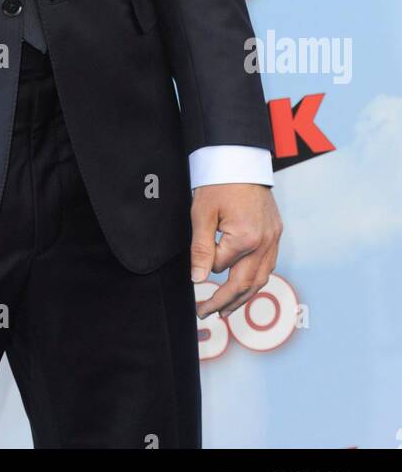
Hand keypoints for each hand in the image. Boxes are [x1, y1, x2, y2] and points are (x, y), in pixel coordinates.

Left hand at [191, 184, 282, 319]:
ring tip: (225, 309)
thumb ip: (200, 249)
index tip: (195, 263)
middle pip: (245, 283)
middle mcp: (265, 242)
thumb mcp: (202, 214)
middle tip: (206, 313)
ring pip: (261, 279)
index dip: (204, 263)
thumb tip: (198, 280)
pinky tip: (245, 284)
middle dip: (225, 301)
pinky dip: (256, 279)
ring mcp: (274, 238)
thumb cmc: (219, 183)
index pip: (220, 266)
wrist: (240, 158)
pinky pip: (269, 265)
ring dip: (243, 296)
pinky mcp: (276, 233)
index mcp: (246, 238)